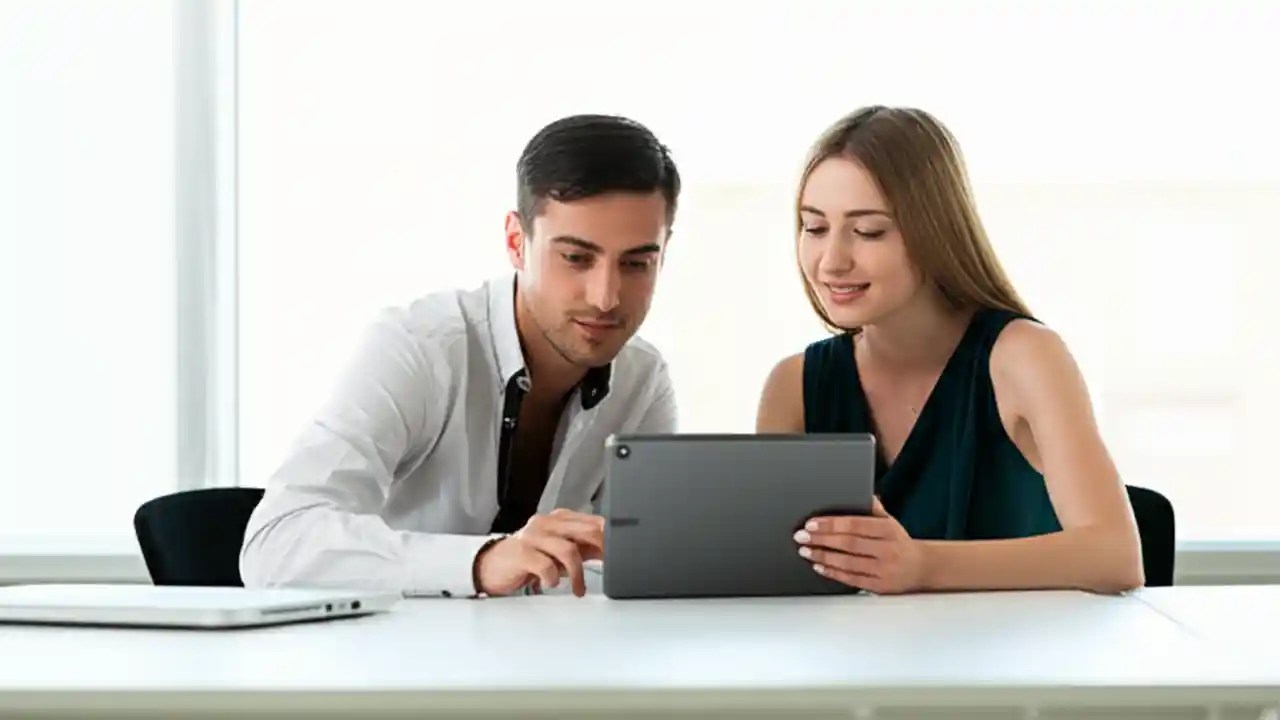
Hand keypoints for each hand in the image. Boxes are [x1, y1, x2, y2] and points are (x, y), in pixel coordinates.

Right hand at [473, 509, 603, 596]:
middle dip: (601, 551)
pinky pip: (546, 565)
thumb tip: (612, 552)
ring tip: (578, 589)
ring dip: (577, 574)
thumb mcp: (560, 552)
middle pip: (584, 532)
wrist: (492, 566)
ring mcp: (533, 536)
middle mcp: (546, 523)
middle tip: (610, 568)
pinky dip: (553, 578)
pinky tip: (551, 584)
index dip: (609, 537)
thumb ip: (584, 549)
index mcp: (559, 519)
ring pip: (568, 550)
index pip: (591, 522)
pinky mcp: (521, 553)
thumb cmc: (529, 558)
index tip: (622, 551)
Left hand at [793, 496, 927, 593]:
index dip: (831, 524)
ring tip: (805, 551)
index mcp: (888, 530)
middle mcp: (887, 549)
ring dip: (823, 556)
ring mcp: (883, 570)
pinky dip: (833, 573)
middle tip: (801, 536)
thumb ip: (873, 509)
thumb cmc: (900, 543)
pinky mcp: (879, 586)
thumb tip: (860, 491)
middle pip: (848, 543)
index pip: (855, 524)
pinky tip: (819, 566)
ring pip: (848, 563)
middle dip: (821, 539)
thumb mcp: (890, 522)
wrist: (923, 568)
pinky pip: (852, 579)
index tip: (811, 523)